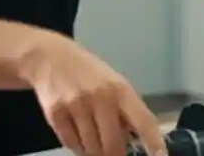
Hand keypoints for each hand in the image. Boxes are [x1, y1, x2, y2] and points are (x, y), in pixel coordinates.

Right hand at [27, 32, 167, 155]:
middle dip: (114, 155)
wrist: (50, 57)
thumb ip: (125, 109)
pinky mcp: (56, 114)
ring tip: (93, 136)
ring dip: (94, 151)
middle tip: (114, 152)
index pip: (143, 121)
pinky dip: (77, 146)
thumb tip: (137, 139)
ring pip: (91, 149)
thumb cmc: (88, 72)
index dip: (153, 142)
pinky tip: (78, 133)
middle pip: (113, 146)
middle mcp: (101, 98)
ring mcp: (77, 106)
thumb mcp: (113, 83)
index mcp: (121, 90)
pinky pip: (71, 145)